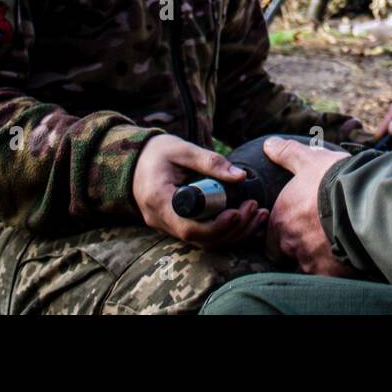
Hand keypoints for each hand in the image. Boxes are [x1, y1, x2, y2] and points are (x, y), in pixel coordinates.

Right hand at [132, 134, 268, 247]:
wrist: (135, 159)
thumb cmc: (157, 152)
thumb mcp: (183, 149)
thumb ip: (211, 162)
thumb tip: (240, 176)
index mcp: (159, 200)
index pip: (189, 227)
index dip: (216, 226)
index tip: (238, 212)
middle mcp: (160, 219)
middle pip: (200, 239)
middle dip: (232, 229)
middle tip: (254, 209)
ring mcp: (166, 225)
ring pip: (203, 241)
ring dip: (232, 232)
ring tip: (256, 214)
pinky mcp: (176, 225)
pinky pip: (201, 236)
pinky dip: (224, 230)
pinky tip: (245, 219)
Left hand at [262, 137, 352, 276]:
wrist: (366, 201)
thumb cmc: (334, 178)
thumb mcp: (310, 160)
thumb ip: (288, 154)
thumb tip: (268, 144)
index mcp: (281, 219)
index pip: (271, 239)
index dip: (283, 234)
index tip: (298, 227)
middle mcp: (290, 243)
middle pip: (287, 256)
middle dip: (298, 250)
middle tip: (316, 238)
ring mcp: (310, 262)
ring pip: (309, 267)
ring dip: (318, 260)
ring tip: (335, 247)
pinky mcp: (331, 275)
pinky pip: (329, 277)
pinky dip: (336, 270)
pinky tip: (348, 259)